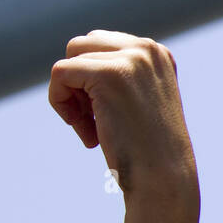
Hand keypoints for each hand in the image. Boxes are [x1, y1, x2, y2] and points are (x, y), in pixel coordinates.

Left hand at [48, 30, 198, 205]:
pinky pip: (59, 73)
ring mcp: (131, 58)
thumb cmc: (144, 149)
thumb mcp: (134, 102)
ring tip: (89, 128)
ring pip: (68, 59)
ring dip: (68, 97)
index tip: (99, 113)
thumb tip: (68, 67)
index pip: (98, 45)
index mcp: (155, 53)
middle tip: (90, 119)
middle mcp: (146, 49)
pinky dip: (59, 102)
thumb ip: (113, 77)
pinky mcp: (110, 73)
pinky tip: (82, 129)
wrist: (162, 178)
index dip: (86, 80)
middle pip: (79, 46)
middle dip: (75, 83)